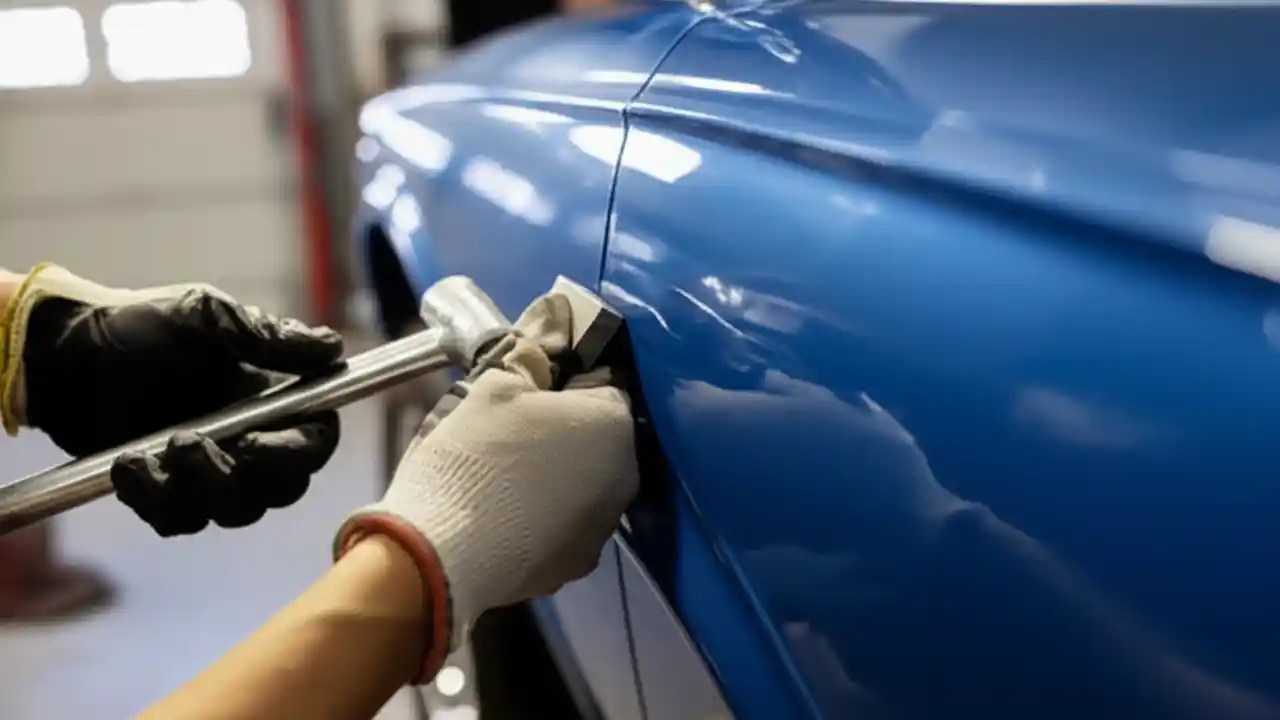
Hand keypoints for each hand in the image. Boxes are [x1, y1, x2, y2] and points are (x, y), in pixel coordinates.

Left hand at [2, 265, 342, 535]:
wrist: (69, 356)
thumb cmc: (144, 326)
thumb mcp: (206, 316)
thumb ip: (268, 337)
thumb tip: (333, 348)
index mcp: (271, 399)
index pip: (314, 442)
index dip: (297, 453)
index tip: (254, 444)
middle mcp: (251, 440)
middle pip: (282, 489)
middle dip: (241, 478)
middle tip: (189, 443)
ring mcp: (211, 471)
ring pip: (235, 512)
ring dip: (198, 488)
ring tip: (155, 450)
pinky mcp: (170, 493)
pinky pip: (179, 521)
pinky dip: (154, 498)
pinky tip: (127, 464)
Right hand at [335, 293, 636, 680]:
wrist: (441, 553)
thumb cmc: (472, 456)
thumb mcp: (494, 385)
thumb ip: (530, 357)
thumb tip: (547, 334)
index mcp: (613, 424)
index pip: (603, 379)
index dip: (565, 375)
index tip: (530, 381)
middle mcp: (625, 477)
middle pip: (598, 435)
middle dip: (564, 425)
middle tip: (511, 425)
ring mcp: (603, 527)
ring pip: (584, 481)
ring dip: (557, 471)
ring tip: (504, 470)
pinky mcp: (576, 564)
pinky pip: (566, 523)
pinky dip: (545, 513)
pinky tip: (506, 510)